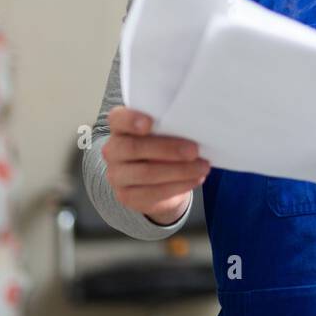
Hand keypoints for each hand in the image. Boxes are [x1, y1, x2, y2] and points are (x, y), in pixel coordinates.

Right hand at [101, 106, 208, 224]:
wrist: (158, 182)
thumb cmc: (164, 147)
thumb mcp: (165, 133)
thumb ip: (171, 127)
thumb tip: (196, 128)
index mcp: (121, 128)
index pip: (117, 119)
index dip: (131, 120)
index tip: (149, 123)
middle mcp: (113, 150)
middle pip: (134, 148)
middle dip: (168, 149)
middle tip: (194, 151)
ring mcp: (117, 175)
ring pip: (146, 173)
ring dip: (179, 170)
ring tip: (202, 167)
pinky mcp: (127, 196)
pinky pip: (153, 192)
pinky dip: (179, 185)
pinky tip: (195, 179)